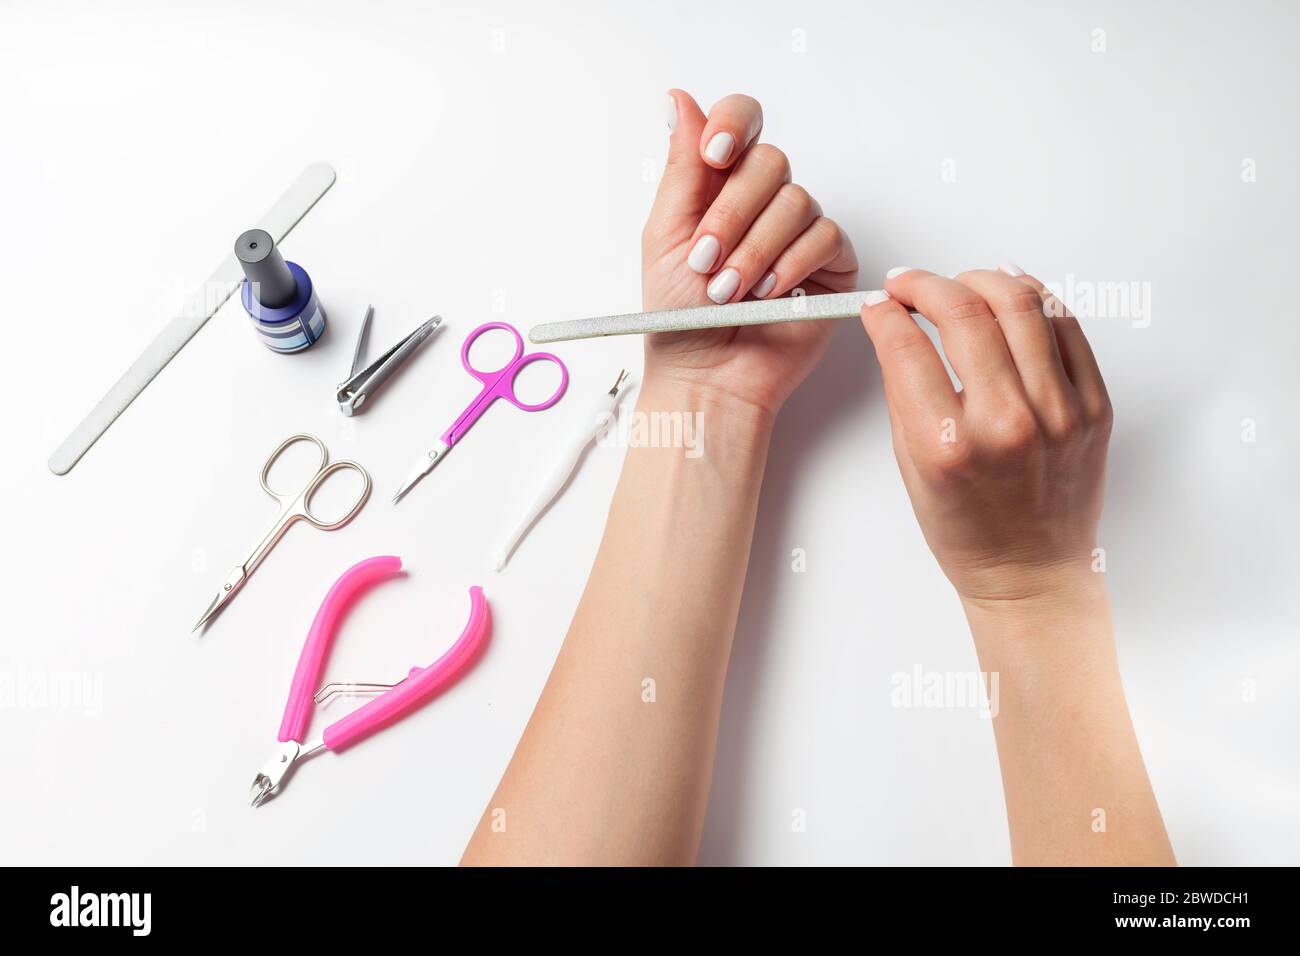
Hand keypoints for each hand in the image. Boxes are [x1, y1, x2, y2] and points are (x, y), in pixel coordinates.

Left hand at [641, 90, 857, 419]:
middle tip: (705, 260)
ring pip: (795, 201)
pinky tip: (769, 294)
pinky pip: (825, 236)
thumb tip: (678, 99)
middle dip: (732, 214)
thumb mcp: (666, 234)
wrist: (706, 374)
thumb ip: (682, 167)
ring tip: (730, 292)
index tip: (714, 154)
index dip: (732, 124)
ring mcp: (798, 231)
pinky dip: (791, 264)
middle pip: (769, 161)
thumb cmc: (678, 316)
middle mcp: (761, 201)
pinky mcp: (829, 263)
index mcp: (719, 184)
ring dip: (756, 249)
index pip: (740, 121)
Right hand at [860, 265, 1112, 605]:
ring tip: (960, 284)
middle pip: (964, 311)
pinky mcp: (1093, 407)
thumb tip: (898, 329)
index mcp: (949, 445)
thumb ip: (905, 393)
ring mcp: (1059, 412)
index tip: (880, 305)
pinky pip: (1065, 327)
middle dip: (926, 284)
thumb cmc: (968, 531)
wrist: (1032, 573)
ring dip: (980, 279)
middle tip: (910, 285)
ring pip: (1021, 303)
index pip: (906, 346)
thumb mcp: (911, 466)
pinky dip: (1033, 300)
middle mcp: (1007, 424)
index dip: (885, 313)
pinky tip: (1009, 296)